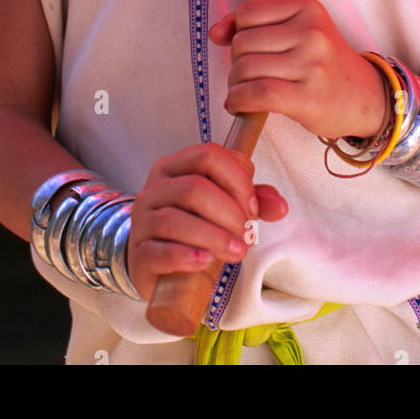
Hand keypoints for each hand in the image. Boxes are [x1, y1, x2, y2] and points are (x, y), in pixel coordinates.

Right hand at [126, 143, 286, 301]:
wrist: (157, 263)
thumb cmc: (194, 227)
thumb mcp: (222, 208)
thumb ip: (252, 201)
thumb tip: (280, 206)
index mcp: (174, 167)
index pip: (207, 155)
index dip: (236, 179)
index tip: (253, 208)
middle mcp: (153, 189)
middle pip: (193, 188)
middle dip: (229, 212)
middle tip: (247, 235)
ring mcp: (142, 221)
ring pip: (175, 220)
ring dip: (214, 237)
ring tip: (237, 252)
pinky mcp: (139, 254)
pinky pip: (158, 252)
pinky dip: (185, 256)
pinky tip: (205, 262)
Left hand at [209, 0, 389, 141]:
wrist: (362, 95)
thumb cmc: (322, 63)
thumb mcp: (296, 31)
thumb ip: (253, 25)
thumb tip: (215, 32)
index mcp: (308, 8)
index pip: (247, 12)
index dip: (237, 32)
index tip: (247, 49)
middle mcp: (312, 32)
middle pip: (242, 42)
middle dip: (236, 62)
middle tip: (248, 75)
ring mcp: (312, 65)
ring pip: (246, 68)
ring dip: (235, 85)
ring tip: (245, 92)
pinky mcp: (309, 97)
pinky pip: (257, 94)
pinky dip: (238, 101)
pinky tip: (239, 105)